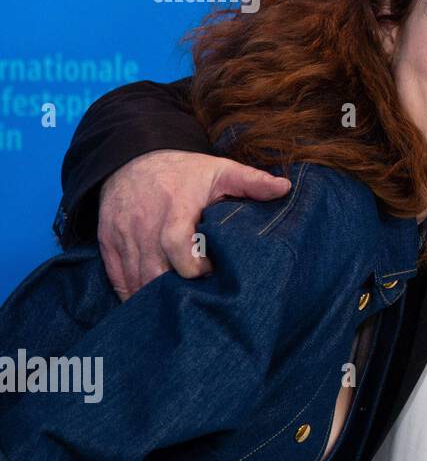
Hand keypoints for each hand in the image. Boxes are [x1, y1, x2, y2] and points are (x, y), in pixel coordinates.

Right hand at [98, 149, 291, 300]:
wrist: (131, 158)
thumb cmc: (184, 171)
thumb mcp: (219, 170)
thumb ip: (251, 181)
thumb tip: (285, 188)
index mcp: (175, 208)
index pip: (178, 247)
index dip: (196, 267)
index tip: (213, 270)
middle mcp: (144, 224)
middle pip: (154, 272)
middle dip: (175, 290)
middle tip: (197, 295)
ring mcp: (123, 235)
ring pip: (135, 280)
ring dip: (154, 298)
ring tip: (178, 303)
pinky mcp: (107, 242)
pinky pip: (116, 278)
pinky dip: (131, 294)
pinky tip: (150, 303)